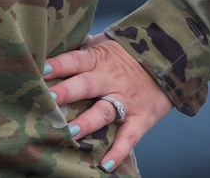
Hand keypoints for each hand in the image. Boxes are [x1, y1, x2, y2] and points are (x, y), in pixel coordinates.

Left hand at [44, 33, 171, 171]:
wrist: (170, 58)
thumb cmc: (129, 52)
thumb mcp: (106, 43)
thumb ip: (82, 48)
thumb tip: (55, 45)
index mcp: (98, 60)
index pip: (75, 61)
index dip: (58, 65)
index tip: (40, 70)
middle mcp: (110, 80)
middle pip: (85, 85)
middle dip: (66, 93)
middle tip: (48, 100)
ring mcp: (125, 100)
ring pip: (103, 112)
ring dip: (86, 122)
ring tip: (69, 132)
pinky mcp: (140, 118)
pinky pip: (129, 137)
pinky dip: (119, 152)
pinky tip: (105, 165)